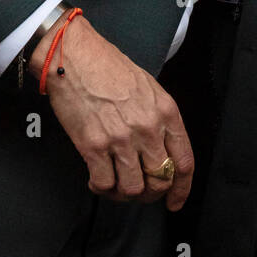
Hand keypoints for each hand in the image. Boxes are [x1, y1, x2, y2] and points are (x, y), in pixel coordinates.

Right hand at [30, 14, 194, 209]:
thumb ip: (159, 118)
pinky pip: (104, 184)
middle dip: (151, 193)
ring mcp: (120, 139)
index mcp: (165, 112)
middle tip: (139, 191)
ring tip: (115, 183)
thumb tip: (160, 150)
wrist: (72, 56)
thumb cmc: (106, 66)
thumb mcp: (147, 87)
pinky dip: (101, 188)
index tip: (174, 201)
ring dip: (124, 193)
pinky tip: (96, 178)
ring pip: (133, 188)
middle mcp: (147, 128)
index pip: (184, 162)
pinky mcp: (93, 146)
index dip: (181, 189)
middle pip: (160, 181)